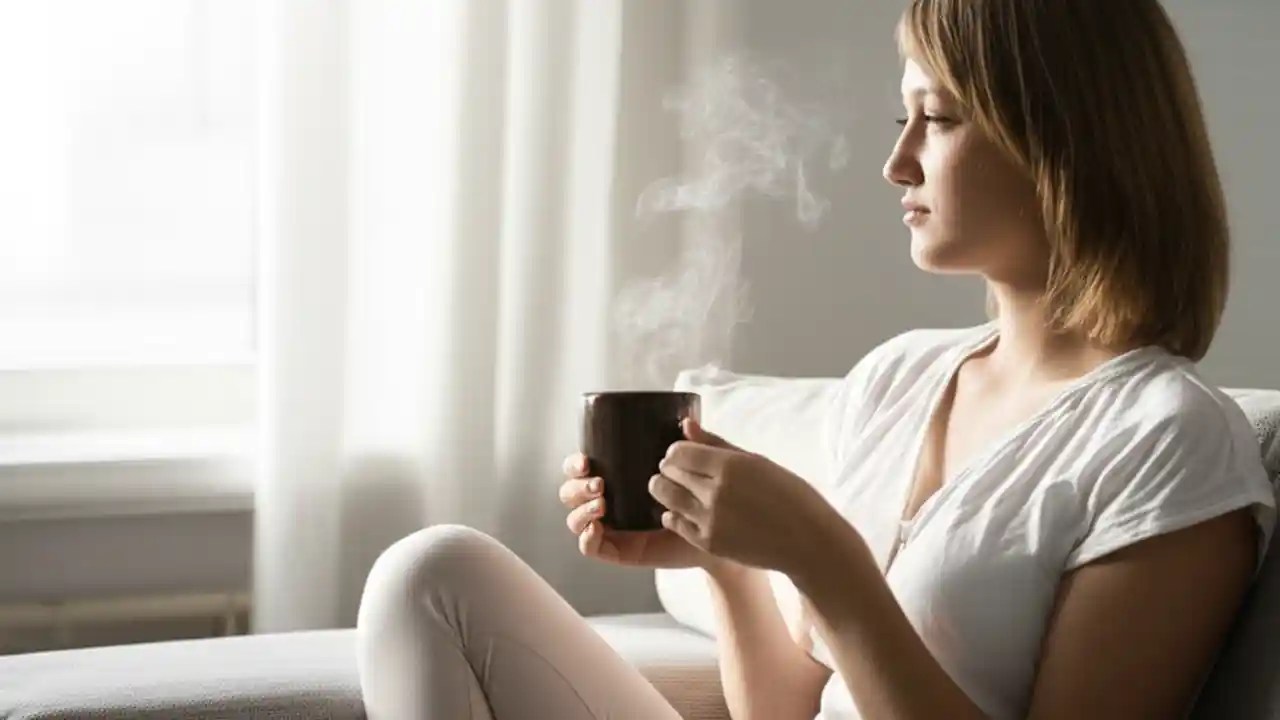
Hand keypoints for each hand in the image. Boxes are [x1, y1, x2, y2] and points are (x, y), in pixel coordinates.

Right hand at [558, 451, 735, 570]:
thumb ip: (696, 445)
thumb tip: (687, 422)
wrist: (722, 531)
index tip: (587, 461)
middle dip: (577, 487)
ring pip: (576, 520)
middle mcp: (608, 498)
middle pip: (571, 492)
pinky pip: (592, 548)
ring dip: (581, 511)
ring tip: (603, 505)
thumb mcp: (700, 466)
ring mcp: (612, 526)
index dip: (574, 463)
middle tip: (600, 485)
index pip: (580, 467)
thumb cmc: (704, 494)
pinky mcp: (621, 550)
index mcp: (616, 474)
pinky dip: (587, 540)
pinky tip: (597, 529)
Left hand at [651, 418, 829, 574]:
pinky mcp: (708, 543)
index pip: (678, 452)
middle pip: (669, 472)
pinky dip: (673, 514)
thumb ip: (717, 443)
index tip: (684, 454)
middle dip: (670, 469)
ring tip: (676, 488)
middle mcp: (715, 491)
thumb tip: (686, 424)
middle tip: (679, 471)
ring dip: (665, 489)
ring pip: (666, 497)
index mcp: (730, 466)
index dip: (676, 451)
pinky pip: (675, 523)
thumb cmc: (790, 495)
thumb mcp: (757, 461)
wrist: (807, 541)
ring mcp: (709, 519)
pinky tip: (684, 510)